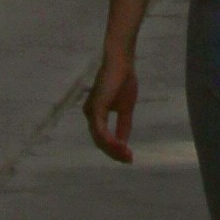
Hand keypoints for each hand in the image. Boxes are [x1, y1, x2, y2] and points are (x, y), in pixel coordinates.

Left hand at [83, 41, 138, 161]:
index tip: (128, 157)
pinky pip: (101, 131)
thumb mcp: (126, 107)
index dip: (114, 149)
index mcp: (95, 114)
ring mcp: (91, 112)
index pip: (102, 138)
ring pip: (99, 139)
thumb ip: (123, 125)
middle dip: (114, 153)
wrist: (122, 60)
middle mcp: (90, 114)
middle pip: (100, 142)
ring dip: (113, 150)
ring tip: (127, 155)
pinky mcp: (95, 109)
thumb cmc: (123, 78)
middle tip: (129, 159)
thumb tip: (123, 144)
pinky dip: (111, 141)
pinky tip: (121, 146)